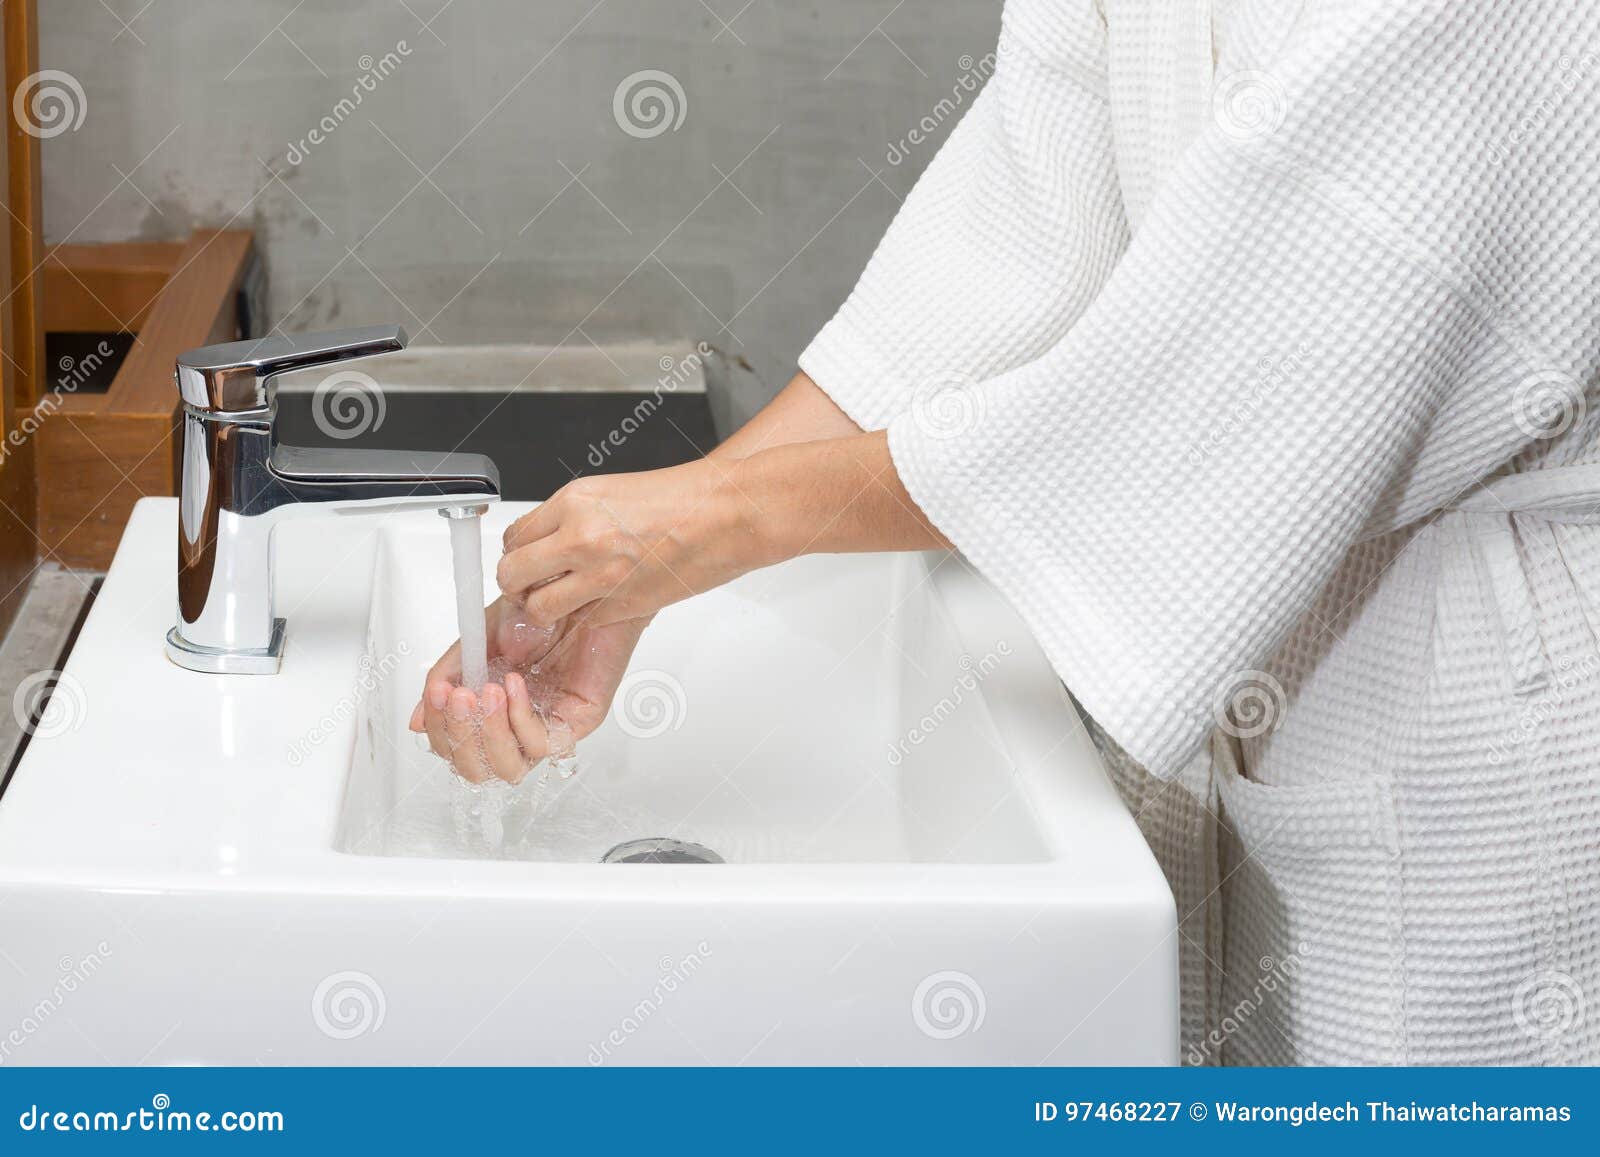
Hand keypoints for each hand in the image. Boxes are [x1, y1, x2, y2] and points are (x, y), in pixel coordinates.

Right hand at [407, 596, 649, 783]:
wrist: (577, 590)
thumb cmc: (534, 613)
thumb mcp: (477, 642)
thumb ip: (448, 680)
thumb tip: (417, 722)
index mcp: (487, 713)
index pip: (454, 749)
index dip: (439, 730)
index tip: (437, 693)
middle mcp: (513, 728)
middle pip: (476, 770)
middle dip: (459, 737)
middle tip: (459, 697)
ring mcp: (544, 729)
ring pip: (509, 768)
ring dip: (488, 733)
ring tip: (485, 693)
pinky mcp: (574, 724)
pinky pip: (542, 745)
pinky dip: (520, 717)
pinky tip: (514, 684)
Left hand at [496, 460, 773, 628]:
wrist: (730, 514)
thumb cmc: (685, 498)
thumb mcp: (613, 491)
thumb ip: (575, 516)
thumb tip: (550, 540)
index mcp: (574, 502)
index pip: (514, 537)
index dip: (518, 553)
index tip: (529, 560)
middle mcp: (580, 538)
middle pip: (512, 574)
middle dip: (519, 584)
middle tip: (533, 586)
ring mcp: (600, 576)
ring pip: (539, 608)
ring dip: (546, 609)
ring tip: (565, 601)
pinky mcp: (623, 606)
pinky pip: (583, 621)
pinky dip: (588, 618)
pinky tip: (604, 602)